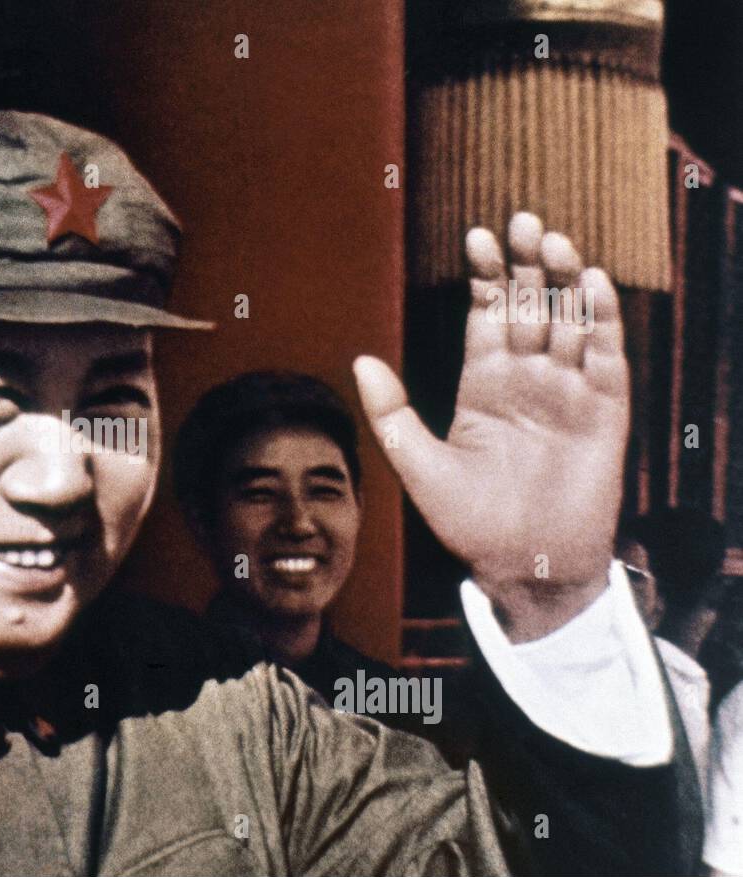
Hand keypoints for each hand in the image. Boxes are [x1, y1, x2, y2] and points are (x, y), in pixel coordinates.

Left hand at [354, 212, 628, 641]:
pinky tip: (590, 282)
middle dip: (526, 264)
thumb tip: (360, 360)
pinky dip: (602, 319)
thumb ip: (391, 412)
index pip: (487, 314)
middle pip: (531, 306)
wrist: (523, 566)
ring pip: (569, 320)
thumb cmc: (468, 522)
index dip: (485, 276)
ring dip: (563, 279)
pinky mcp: (605, 409)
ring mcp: (568, 391)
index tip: (476, 237)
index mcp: (484, 384)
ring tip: (552, 240)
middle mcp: (528, 378)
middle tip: (522, 220)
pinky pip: (606, 355)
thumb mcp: (418, 465)